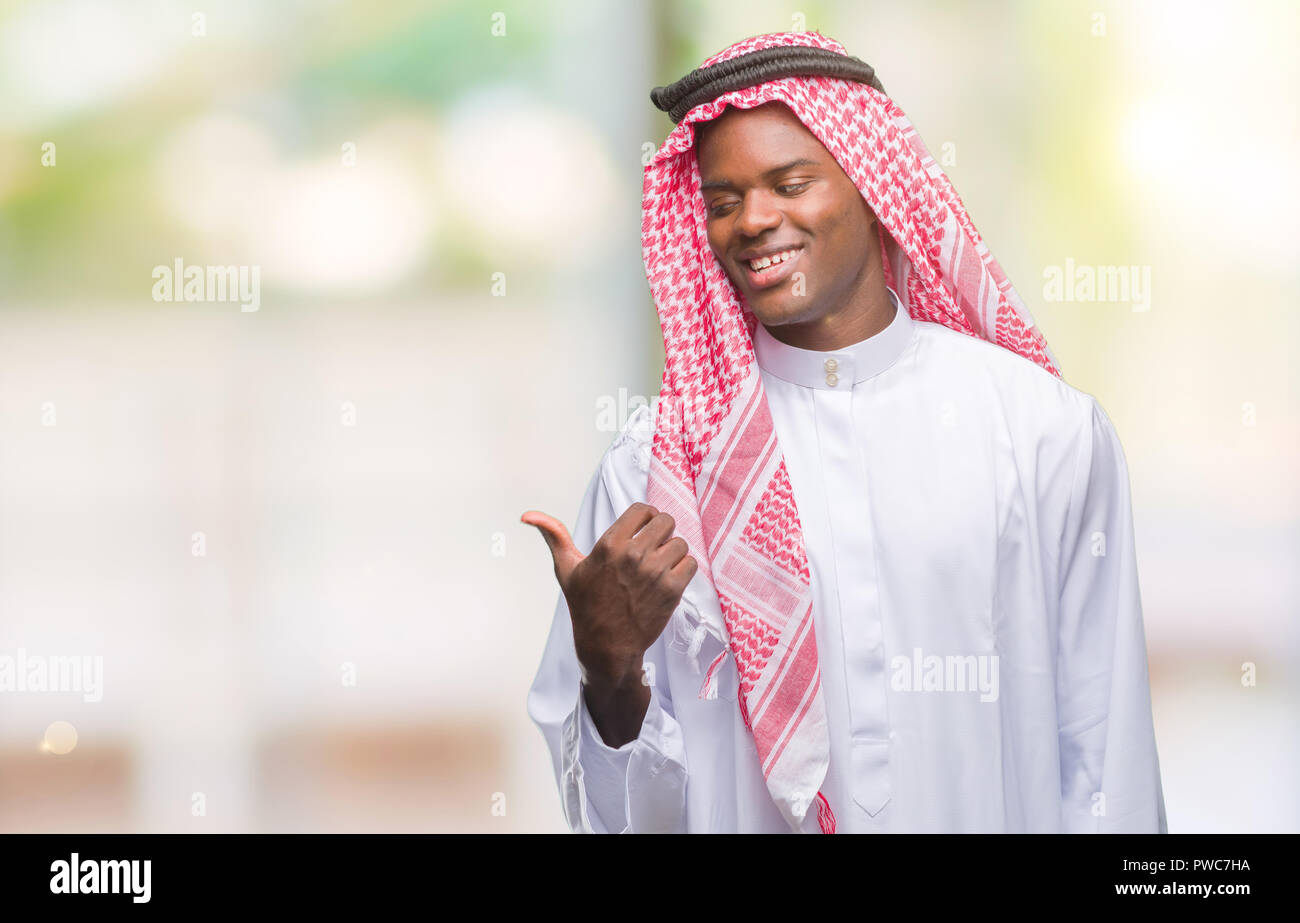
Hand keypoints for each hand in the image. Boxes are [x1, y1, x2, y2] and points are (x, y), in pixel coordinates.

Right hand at [521, 502, 697, 688]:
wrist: (606, 646)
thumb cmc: (586, 605)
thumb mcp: (566, 569)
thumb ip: (554, 536)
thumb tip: (527, 515)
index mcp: (610, 545)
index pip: (643, 509)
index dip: (645, 517)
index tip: (642, 529)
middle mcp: (633, 555)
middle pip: (666, 521)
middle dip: (662, 532)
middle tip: (653, 547)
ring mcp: (654, 573)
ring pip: (680, 543)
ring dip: (673, 552)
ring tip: (659, 565)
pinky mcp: (671, 591)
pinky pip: (690, 564)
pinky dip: (683, 570)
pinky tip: (668, 579)